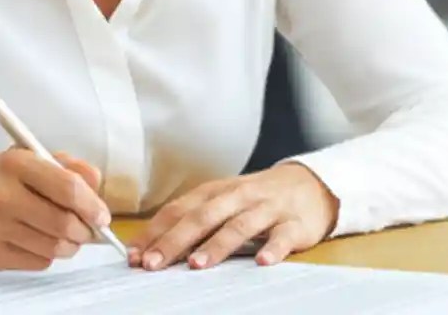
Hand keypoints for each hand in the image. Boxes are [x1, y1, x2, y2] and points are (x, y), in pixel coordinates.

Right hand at [0, 148, 111, 270]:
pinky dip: (50, 254)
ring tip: (69, 235)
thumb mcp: (33, 157)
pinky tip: (42, 241)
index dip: (92, 205)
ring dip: (71, 245)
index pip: (66, 188)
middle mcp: (1, 196)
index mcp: (16, 165)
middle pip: (63, 223)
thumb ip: (70, 167)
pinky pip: (38, 262)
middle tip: (89, 229)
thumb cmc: (2, 179)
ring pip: (53, 247)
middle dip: (85, 230)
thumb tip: (96, 189)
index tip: (102, 216)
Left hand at [126, 162, 338, 269]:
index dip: (156, 232)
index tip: (135, 254)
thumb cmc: (259, 198)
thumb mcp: (225, 201)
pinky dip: (273, 248)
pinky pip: (283, 237)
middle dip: (176, 240)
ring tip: (198, 264)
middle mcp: (240, 197)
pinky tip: (262, 261)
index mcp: (218, 191)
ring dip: (217, 245)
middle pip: (203, 217)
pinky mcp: (295, 224)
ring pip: (239, 225)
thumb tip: (153, 248)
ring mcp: (268, 209)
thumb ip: (194, 220)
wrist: (312, 184)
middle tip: (154, 263)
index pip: (180, 210)